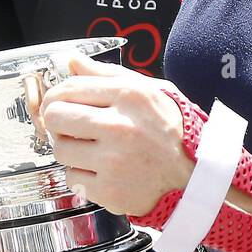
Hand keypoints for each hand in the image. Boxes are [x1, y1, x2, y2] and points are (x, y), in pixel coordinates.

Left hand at [40, 52, 192, 217]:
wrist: (196, 175)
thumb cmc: (170, 130)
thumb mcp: (148, 91)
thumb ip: (107, 74)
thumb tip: (69, 60)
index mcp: (130, 96)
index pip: (68, 88)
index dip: (57, 96)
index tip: (61, 104)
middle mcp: (121, 127)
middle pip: (54, 117)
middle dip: (58, 123)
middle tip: (71, 128)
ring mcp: (114, 162)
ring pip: (60, 150)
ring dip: (72, 151)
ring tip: (94, 151)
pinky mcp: (109, 191)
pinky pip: (72, 179)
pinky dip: (84, 176)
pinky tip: (104, 172)